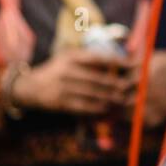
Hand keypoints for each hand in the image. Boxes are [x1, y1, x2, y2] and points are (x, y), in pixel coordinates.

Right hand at [12, 49, 133, 115]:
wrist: (30, 87)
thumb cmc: (59, 70)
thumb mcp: (71, 58)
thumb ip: (93, 59)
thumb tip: (122, 60)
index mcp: (73, 57)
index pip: (100, 58)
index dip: (119, 62)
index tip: (134, 64)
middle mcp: (68, 70)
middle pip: (99, 78)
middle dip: (118, 83)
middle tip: (132, 86)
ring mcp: (63, 87)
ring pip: (94, 94)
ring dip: (111, 98)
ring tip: (123, 99)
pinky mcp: (60, 102)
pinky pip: (84, 106)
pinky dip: (98, 108)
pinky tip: (107, 108)